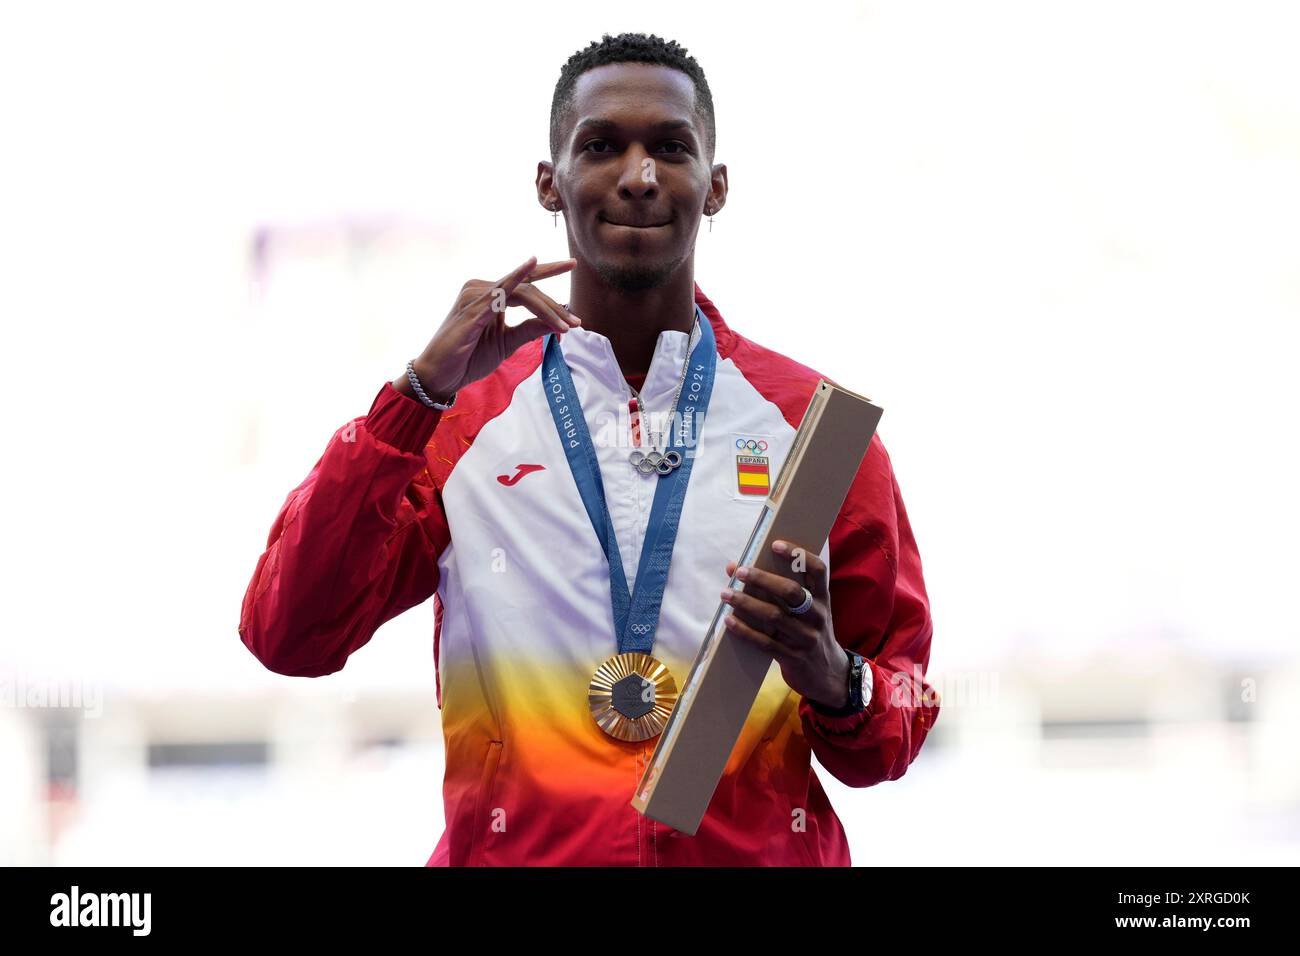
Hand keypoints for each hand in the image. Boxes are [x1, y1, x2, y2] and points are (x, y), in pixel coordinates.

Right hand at [394, 255, 580, 401]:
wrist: (441, 377)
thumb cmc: (469, 358)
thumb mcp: (507, 343)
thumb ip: (530, 330)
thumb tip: (557, 322)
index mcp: (491, 296)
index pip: (525, 281)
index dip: (549, 270)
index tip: (572, 264)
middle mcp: (482, 289)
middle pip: (528, 288)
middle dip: (554, 305)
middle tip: (577, 322)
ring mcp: (475, 296)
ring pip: (522, 293)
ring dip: (547, 309)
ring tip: (567, 324)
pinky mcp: (471, 310)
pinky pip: (499, 294)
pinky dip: (516, 282)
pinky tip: (529, 268)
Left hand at [721, 540, 849, 708]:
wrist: (828, 675)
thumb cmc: (810, 633)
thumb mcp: (807, 611)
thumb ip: (777, 590)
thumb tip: (733, 567)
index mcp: (822, 599)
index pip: (817, 569)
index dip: (798, 555)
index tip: (775, 544)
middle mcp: (818, 616)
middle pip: (791, 592)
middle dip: (763, 579)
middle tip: (740, 572)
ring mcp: (807, 638)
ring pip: (774, 617)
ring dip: (747, 603)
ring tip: (726, 594)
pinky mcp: (794, 658)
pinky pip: (766, 643)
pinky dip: (745, 631)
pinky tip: (729, 621)